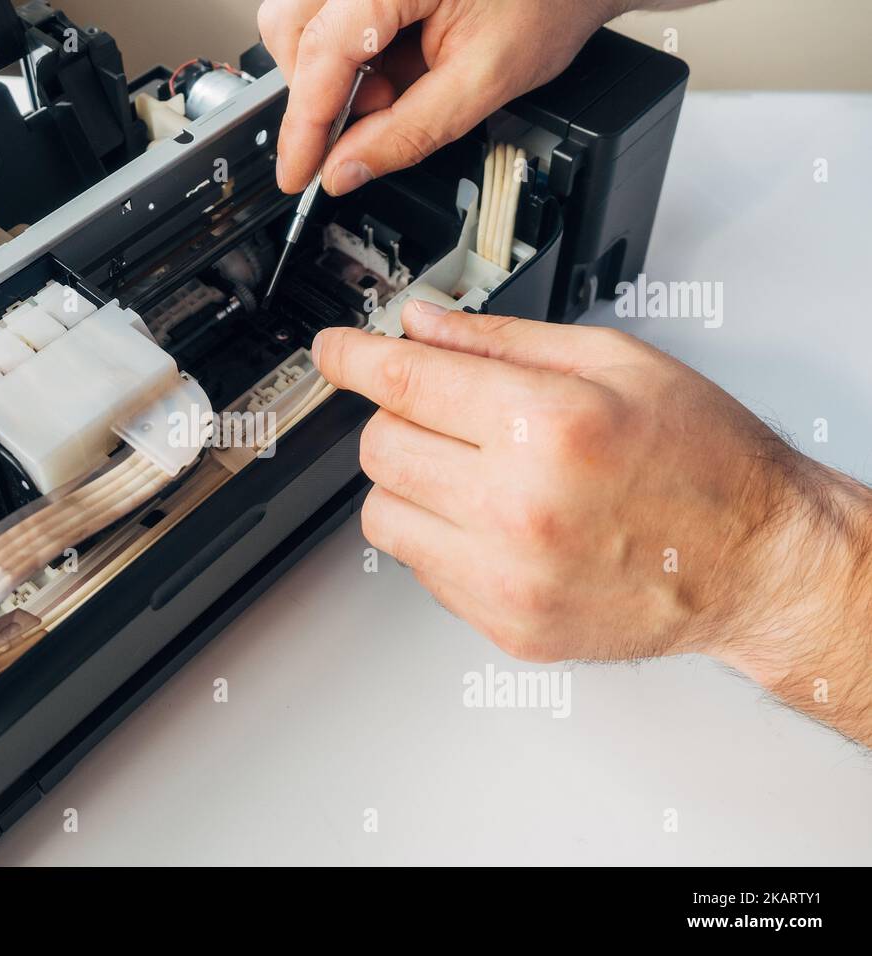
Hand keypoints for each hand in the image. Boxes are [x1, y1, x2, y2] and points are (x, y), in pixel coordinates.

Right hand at [259, 0, 628, 195]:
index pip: (323, 51)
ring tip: (391, 84)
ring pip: (297, 22)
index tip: (297, 175)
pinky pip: (322, 13)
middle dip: (318, 92)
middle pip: (292, 30)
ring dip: (328, 72)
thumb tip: (345, 170)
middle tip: (375, 115)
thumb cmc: (547, 1)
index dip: (305, 125)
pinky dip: (343, 52)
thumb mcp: (484, 81)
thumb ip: (409, 131)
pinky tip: (387, 62)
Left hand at [313, 302, 871, 743]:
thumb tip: (423, 323)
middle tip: (440, 412)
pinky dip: (436, 535)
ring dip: (408, 481)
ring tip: (470, 471)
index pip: (407, 382)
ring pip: (382, 514)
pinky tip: (492, 519)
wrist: (756, 561)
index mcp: (548, 426)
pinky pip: (420, 568)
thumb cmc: (704, 460)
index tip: (335, 351)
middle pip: (380, 447)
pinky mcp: (507, 625)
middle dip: (397, 417)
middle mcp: (519, 507)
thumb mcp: (616, 362)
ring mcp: (509, 577)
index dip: (356, 357)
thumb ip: (503, 341)